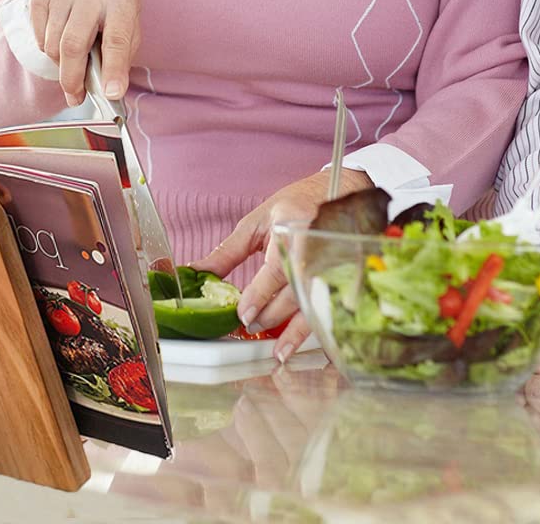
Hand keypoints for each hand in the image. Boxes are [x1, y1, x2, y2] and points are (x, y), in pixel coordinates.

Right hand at [29, 0, 140, 106]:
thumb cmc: (112, 4)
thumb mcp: (129, 23)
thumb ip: (121, 55)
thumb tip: (108, 90)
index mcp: (121, 0)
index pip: (116, 40)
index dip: (114, 69)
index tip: (112, 93)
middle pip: (74, 46)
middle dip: (73, 79)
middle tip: (76, 97)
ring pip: (53, 46)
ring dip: (62, 64)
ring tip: (74, 60)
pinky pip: (40, 38)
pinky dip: (49, 49)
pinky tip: (61, 38)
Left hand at [193, 169, 372, 361]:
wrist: (336, 190)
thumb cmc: (293, 205)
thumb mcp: (256, 222)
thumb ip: (228, 251)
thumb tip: (196, 273)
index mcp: (291, 229)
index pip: (277, 269)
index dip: (260, 295)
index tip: (243, 315)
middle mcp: (315, 248)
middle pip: (294, 292)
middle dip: (270, 315)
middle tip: (250, 324)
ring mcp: (333, 262)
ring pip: (312, 305)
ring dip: (293, 331)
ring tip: (276, 350)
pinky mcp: (343, 275)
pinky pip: (326, 308)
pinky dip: (310, 330)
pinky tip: (297, 345)